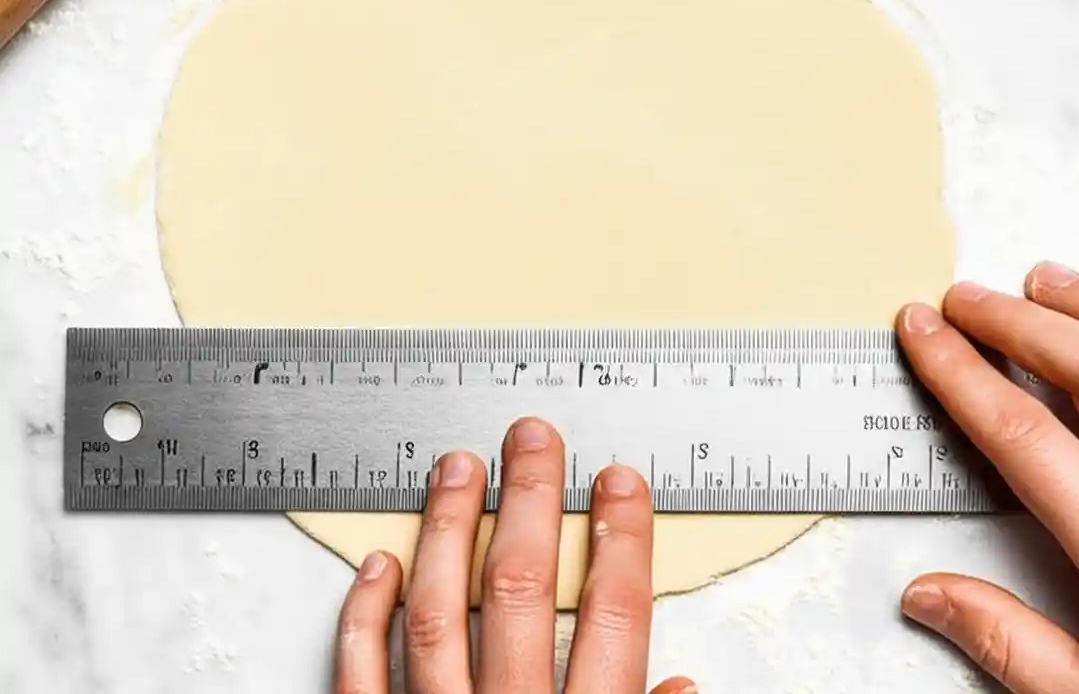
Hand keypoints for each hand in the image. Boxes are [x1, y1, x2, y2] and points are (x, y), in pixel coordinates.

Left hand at [331, 417, 694, 693]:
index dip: (622, 542)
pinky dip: (365, 616)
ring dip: (447, 532)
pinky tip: (377, 565)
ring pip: (436, 615)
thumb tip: (686, 684)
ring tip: (456, 469)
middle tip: (531, 440)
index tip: (619, 483)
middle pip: (519, 591)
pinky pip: (362, 673)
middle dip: (528, 503)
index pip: (612, 620)